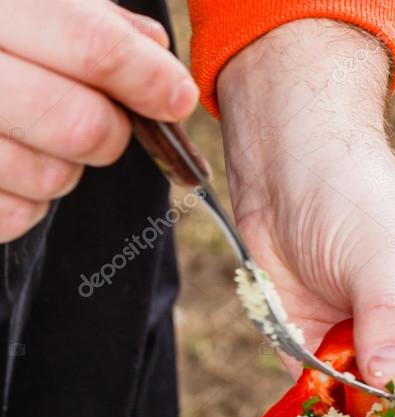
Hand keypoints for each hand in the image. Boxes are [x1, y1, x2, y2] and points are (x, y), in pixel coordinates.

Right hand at [0, 0, 197, 241]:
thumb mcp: (22, 1)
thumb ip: (86, 15)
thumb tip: (154, 51)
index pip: (90, 41)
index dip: (146, 75)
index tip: (175, 95)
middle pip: (81, 125)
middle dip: (112, 132)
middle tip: (106, 123)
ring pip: (55, 178)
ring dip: (68, 167)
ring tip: (40, 138)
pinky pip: (19, 215)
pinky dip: (30, 200)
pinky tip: (8, 165)